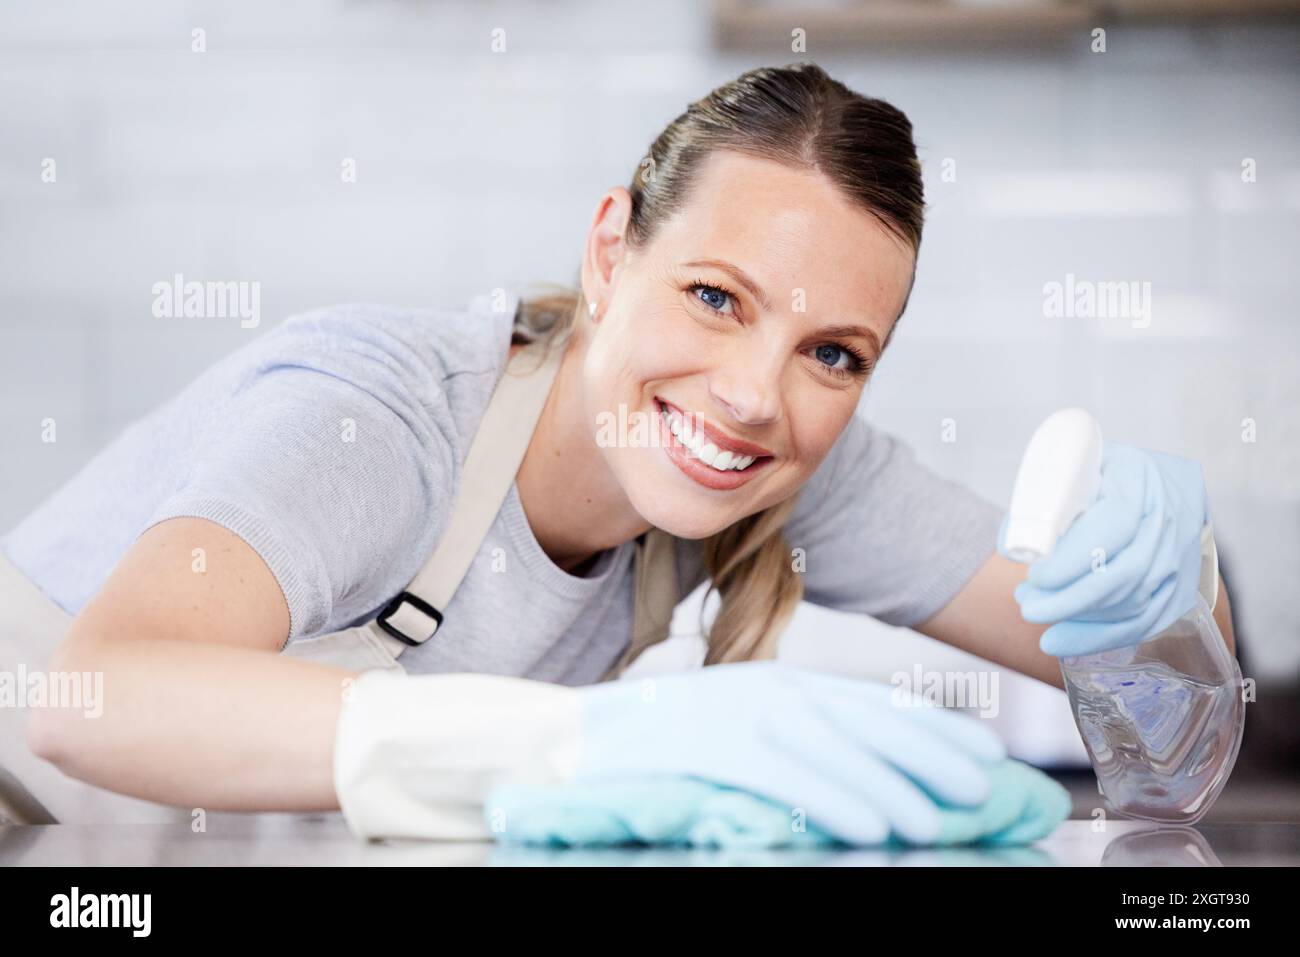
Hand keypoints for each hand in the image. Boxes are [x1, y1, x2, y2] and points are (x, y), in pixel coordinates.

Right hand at [573, 660, 1006, 845]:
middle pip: (867, 722)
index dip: (933, 727)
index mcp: (785, 681)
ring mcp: (743, 715)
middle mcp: (773, 690)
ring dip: (892, 788)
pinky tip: (871, 826)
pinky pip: (788, 777)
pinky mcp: (715, 747)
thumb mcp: (745, 720)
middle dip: (929, 755)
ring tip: (935, 822)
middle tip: (979, 788)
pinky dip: (835, 802)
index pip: (874, 702)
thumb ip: (802, 733)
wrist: (585, 734)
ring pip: (836, 751)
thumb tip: (867, 767)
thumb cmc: (669, 736)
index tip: (981, 752)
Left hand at [999, 442, 1210, 657]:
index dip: (1073, 559)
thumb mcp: (1076, 466)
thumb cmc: (1110, 476)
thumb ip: (1042, 497)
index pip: (1113, 527)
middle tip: (1027, 605)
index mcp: (1137, 483)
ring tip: (1033, 610)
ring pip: (1131, 602)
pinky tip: (1061, 642)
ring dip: (1077, 617)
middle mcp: (1164, 522)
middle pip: (1122, 574)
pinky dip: (1099, 638)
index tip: (1036, 576)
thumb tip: (1011, 546)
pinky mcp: (1177, 590)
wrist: (1170, 486)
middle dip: (1068, 600)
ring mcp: (1176, 559)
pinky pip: (1141, 623)